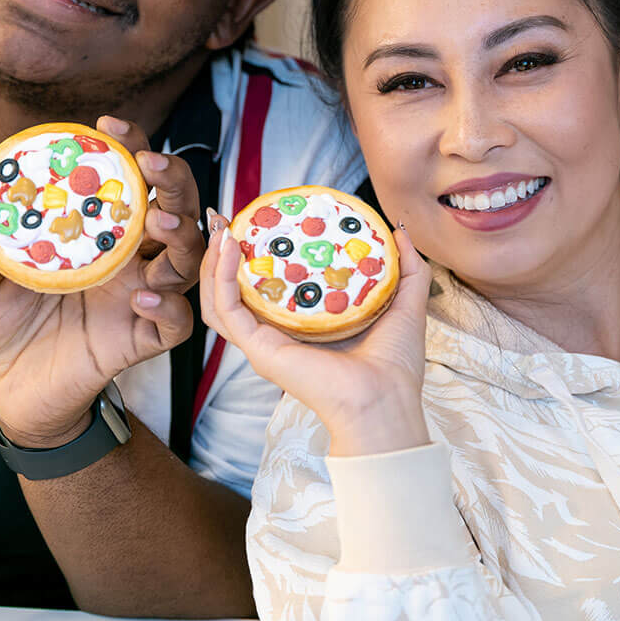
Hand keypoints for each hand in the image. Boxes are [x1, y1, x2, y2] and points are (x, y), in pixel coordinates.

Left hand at [0, 115, 205, 448]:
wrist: (9, 392)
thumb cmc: (0, 330)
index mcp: (96, 234)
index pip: (128, 180)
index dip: (129, 147)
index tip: (108, 125)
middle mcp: (127, 259)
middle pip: (175, 209)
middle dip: (173, 180)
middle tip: (150, 162)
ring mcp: (138, 298)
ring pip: (187, 260)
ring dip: (182, 235)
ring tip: (159, 221)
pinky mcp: (140, 340)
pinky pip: (177, 324)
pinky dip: (170, 308)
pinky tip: (143, 297)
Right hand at [199, 212, 431, 457]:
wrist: (386, 398)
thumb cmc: (395, 365)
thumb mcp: (404, 302)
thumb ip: (406, 267)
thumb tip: (398, 231)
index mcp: (305, 326)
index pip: (270, 289)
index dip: (260, 257)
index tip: (261, 224)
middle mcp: (279, 335)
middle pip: (236, 294)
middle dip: (224, 258)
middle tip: (227, 221)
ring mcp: (265, 344)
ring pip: (220, 302)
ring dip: (213, 265)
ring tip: (221, 230)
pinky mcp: (259, 349)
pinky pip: (227, 310)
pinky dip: (222, 278)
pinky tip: (228, 249)